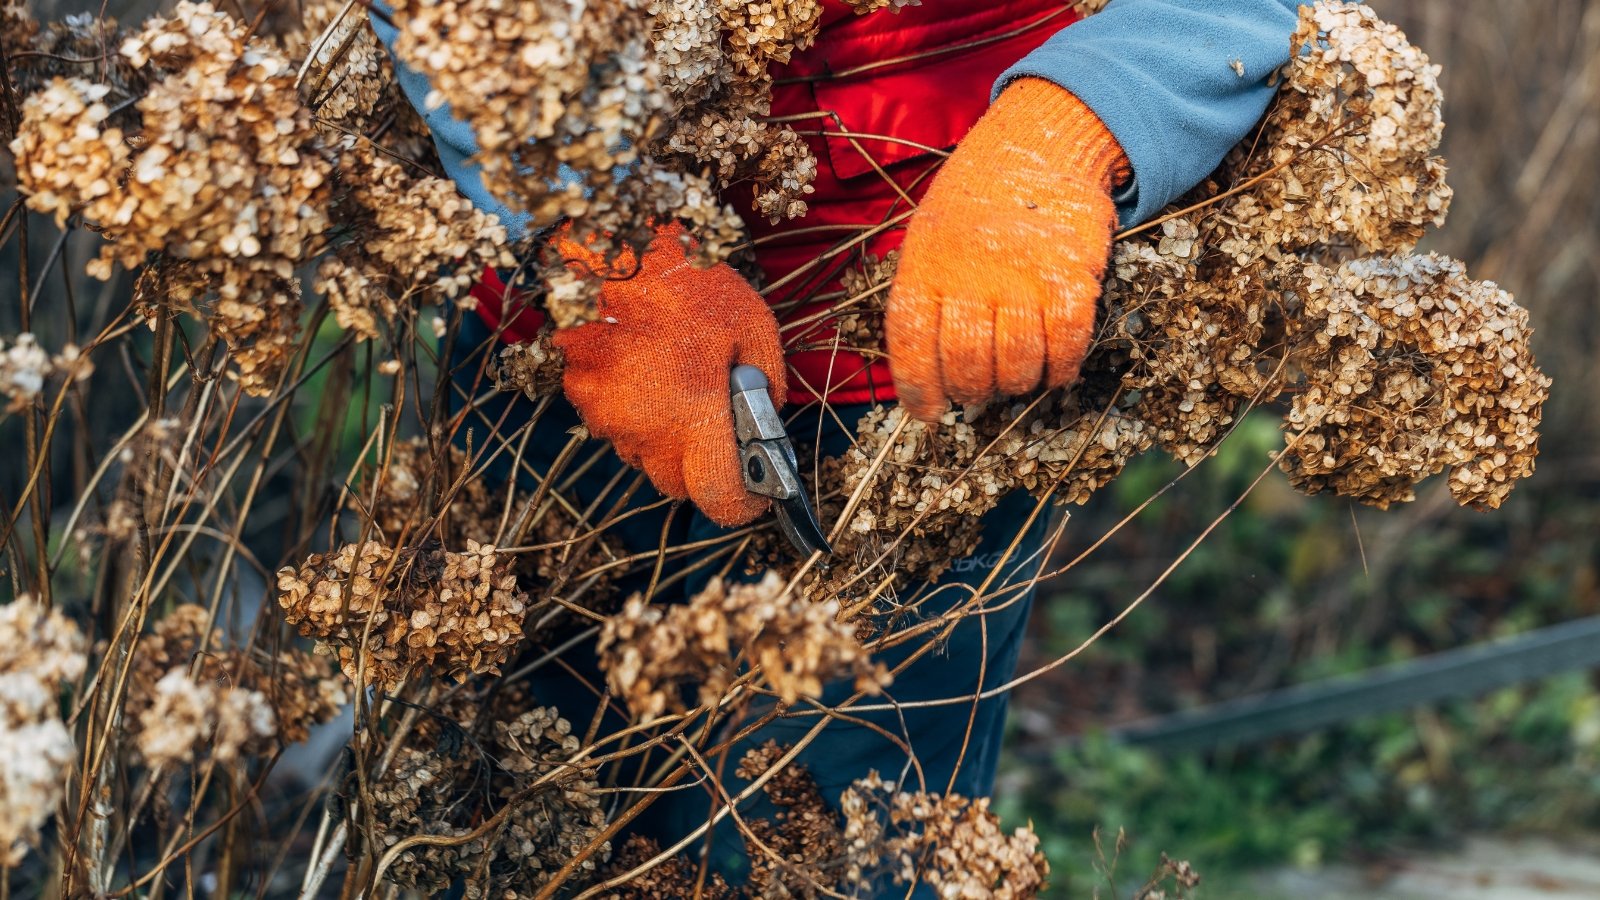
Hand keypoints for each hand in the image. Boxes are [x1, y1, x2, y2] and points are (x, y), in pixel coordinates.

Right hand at [551, 223, 786, 526]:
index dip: (743, 504)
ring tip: (678, 386)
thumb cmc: (687, 281)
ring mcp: (606, 417)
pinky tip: (645, 370)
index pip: (719, 498)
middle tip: (717, 426)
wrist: (610, 244)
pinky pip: (617, 426)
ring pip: (645, 457)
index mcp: (696, 414)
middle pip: (679, 484)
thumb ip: (766, 384)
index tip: (756, 493)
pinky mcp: (579, 397)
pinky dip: (635, 412)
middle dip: (703, 467)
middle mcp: (646, 429)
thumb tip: (763, 421)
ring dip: (666, 439)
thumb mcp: (754, 324)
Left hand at [886, 78, 1129, 421]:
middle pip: (968, 365)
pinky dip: (1061, 368)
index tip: (928, 413)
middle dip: (973, 391)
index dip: (919, 389)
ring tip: (1017, 377)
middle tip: (980, 391)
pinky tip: (1056, 369)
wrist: (1040, 145)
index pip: (912, 345)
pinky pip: (1067, 345)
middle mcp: (971, 275)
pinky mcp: (1073, 278)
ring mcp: (1023, 278)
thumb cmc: (979, 200)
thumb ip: (927, 295)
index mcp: (926, 265)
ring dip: (1017, 383)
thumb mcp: (931, 235)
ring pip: (1017, 365)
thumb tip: (928, 372)